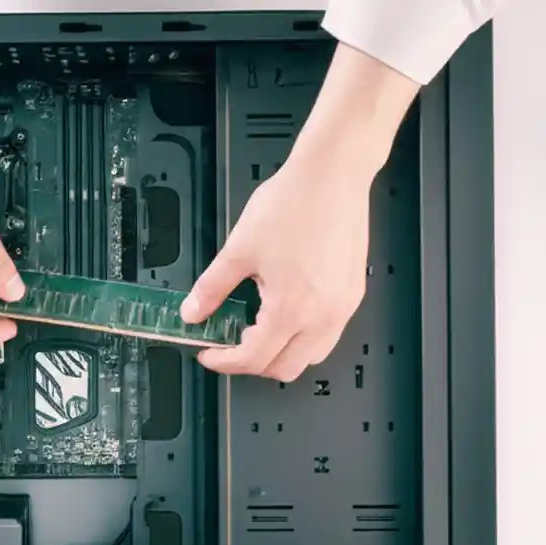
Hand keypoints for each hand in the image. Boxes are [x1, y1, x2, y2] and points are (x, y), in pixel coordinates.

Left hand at [180, 150, 370, 381]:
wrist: (333, 174)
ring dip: (282, 353)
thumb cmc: (293, 203)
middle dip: (252, 363)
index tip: (209, 353)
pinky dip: (304, 336)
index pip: (254, 358)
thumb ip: (212, 287)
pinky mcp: (353, 295)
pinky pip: (328, 334)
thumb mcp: (238, 249)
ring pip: (311, 356)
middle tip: (230, 343)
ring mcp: (342, 308)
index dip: (224, 361)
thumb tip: (192, 311)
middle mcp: (323, 316)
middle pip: (284, 368)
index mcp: (291, 309)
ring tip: (257, 329)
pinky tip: (285, 312)